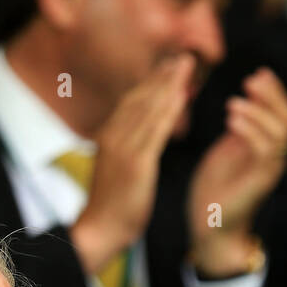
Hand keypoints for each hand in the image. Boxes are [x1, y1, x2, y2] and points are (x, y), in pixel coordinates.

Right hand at [70, 55, 194, 274]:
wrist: (99, 230)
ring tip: (186, 65)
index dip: (153, 82)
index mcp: (110, 136)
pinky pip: (155, 130)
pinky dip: (168, 110)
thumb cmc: (112, 205)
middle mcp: (114, 136)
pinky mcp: (136, 163)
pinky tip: (181, 95)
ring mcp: (124, 148)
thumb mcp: (119, 170)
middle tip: (183, 57)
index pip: (133, 101)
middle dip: (163, 75)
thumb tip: (141, 140)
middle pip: (141, 97)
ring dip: (168, 84)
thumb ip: (128, 150)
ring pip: (148, 108)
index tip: (170, 67)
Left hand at [186, 68, 286, 276]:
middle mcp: (275, 157)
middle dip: (272, 96)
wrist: (210, 224)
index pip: (284, 113)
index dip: (275, 92)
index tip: (258, 73)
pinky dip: (250, 130)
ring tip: (233, 102)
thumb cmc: (215, 186)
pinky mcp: (261, 182)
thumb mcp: (228, 148)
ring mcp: (270, 170)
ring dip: (258, 112)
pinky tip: (231, 120)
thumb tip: (246, 99)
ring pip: (280, 133)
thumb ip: (241, 127)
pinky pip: (265, 151)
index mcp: (269, 147)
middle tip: (249, 81)